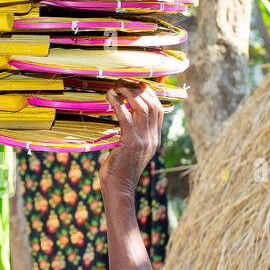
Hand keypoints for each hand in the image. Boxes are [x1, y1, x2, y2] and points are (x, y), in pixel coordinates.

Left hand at [99, 83, 162, 198]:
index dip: (150, 94)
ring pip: (141, 107)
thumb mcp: (133, 151)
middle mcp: (152, 138)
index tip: (138, 84)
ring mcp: (143, 140)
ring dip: (128, 93)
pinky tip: (110, 96)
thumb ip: (134, 136)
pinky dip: (117, 103)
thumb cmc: (121, 170)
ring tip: (117, 86)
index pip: (159, 110)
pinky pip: (125, 116)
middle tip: (124, 82)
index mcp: (155, 139)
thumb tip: (126, 118)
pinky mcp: (130, 142)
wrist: (119, 188)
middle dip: (138, 89)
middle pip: (151, 105)